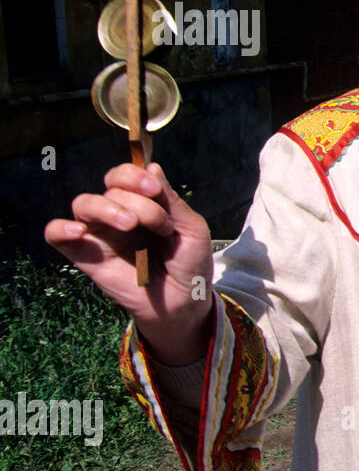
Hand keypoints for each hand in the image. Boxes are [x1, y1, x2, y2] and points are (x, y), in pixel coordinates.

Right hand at [45, 162, 214, 363]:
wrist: (182, 303)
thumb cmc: (189, 264)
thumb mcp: (191, 230)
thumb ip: (172, 202)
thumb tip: (152, 167)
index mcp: (143, 203)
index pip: (126, 175)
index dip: (136, 176)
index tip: (154, 190)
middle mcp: (119, 213)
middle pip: (111, 188)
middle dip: (137, 201)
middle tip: (158, 224)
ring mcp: (100, 233)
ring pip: (84, 203)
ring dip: (106, 208)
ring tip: (129, 225)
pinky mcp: (84, 255)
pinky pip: (56, 234)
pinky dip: (60, 228)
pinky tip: (79, 231)